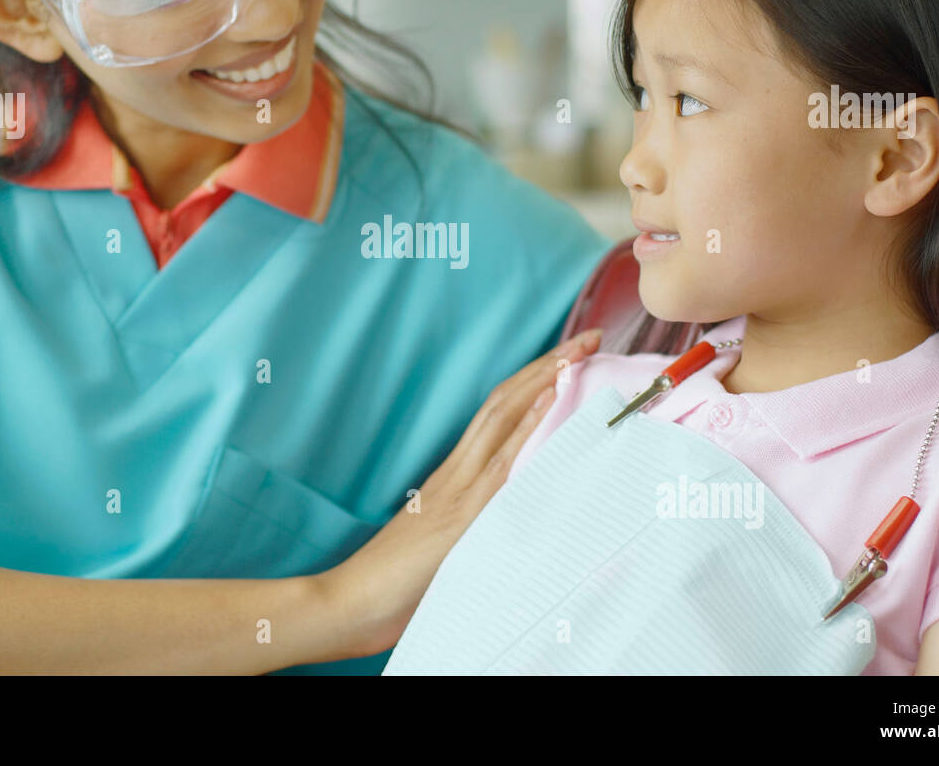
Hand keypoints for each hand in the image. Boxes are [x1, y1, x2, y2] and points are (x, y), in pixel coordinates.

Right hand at [323, 328, 601, 657]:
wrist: (350, 603)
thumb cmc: (395, 586)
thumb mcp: (447, 548)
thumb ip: (479, 526)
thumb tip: (519, 521)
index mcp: (455, 478)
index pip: (500, 415)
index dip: (534, 382)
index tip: (569, 358)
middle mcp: (458, 473)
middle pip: (505, 402)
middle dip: (548, 365)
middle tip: (588, 336)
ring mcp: (459, 488)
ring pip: (504, 417)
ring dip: (543, 381)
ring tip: (575, 352)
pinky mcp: (461, 513)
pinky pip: (502, 458)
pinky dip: (525, 425)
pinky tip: (548, 401)